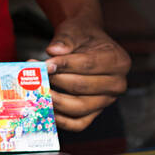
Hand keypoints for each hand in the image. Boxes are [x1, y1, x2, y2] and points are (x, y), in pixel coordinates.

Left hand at [45, 18, 130, 132]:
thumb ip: (65, 40)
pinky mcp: (94, 114)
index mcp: (118, 61)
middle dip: (56, 81)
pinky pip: (77, 123)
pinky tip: (44, 107)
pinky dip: (59, 119)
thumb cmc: (82, 36)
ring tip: (36, 90)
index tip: (46, 64)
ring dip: (54, 100)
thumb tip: (54, 50)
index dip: (65, 65)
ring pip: (78, 107)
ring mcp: (106, 101)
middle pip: (82, 87)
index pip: (89, 65)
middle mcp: (117, 84)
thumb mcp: (75, 30)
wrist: (86, 43)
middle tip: (36, 76)